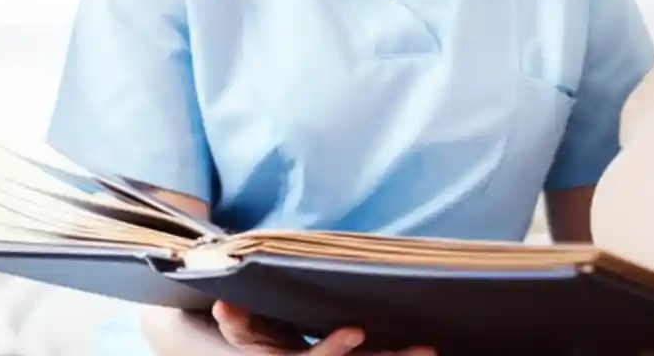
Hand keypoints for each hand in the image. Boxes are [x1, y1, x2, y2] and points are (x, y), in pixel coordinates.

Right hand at [213, 301, 435, 355]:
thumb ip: (236, 322)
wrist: (268, 354)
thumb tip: (223, 304)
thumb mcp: (243, 334)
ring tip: (430, 349)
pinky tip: (425, 348)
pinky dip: (396, 355)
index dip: (335, 349)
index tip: (356, 331)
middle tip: (424, 350)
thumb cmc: (256, 342)